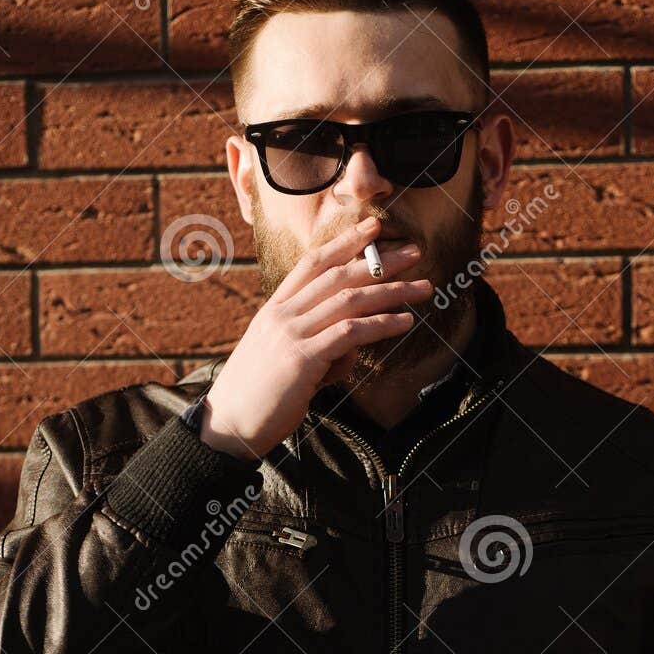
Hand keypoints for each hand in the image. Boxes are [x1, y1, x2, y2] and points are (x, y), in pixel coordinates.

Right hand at [199, 214, 432, 460]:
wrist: (230, 425)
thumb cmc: (258, 397)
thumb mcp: (284, 360)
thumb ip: (317, 346)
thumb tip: (350, 348)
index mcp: (275, 309)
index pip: (313, 264)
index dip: (345, 242)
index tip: (374, 228)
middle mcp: (283, 314)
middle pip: (338, 275)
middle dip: (380, 261)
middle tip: (414, 251)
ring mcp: (291, 334)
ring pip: (349, 300)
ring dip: (391, 292)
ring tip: (423, 289)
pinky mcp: (302, 359)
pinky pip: (349, 333)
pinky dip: (381, 325)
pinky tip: (404, 322)